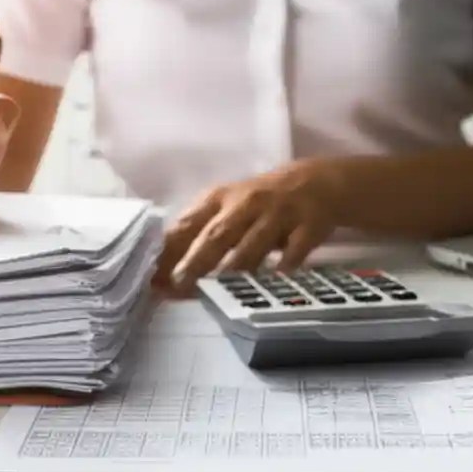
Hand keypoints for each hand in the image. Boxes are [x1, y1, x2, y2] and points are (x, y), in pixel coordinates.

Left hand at [153, 161, 340, 293]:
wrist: (319, 181)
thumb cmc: (263, 201)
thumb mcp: (229, 207)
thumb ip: (201, 235)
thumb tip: (166, 274)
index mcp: (220, 199)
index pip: (187, 225)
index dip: (169, 251)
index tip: (153, 276)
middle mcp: (246, 203)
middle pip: (218, 233)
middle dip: (197, 259)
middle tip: (180, 283)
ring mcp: (279, 213)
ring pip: (255, 242)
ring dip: (237, 265)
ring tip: (222, 289)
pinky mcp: (308, 224)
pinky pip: (296, 247)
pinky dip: (287, 262)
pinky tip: (279, 277)